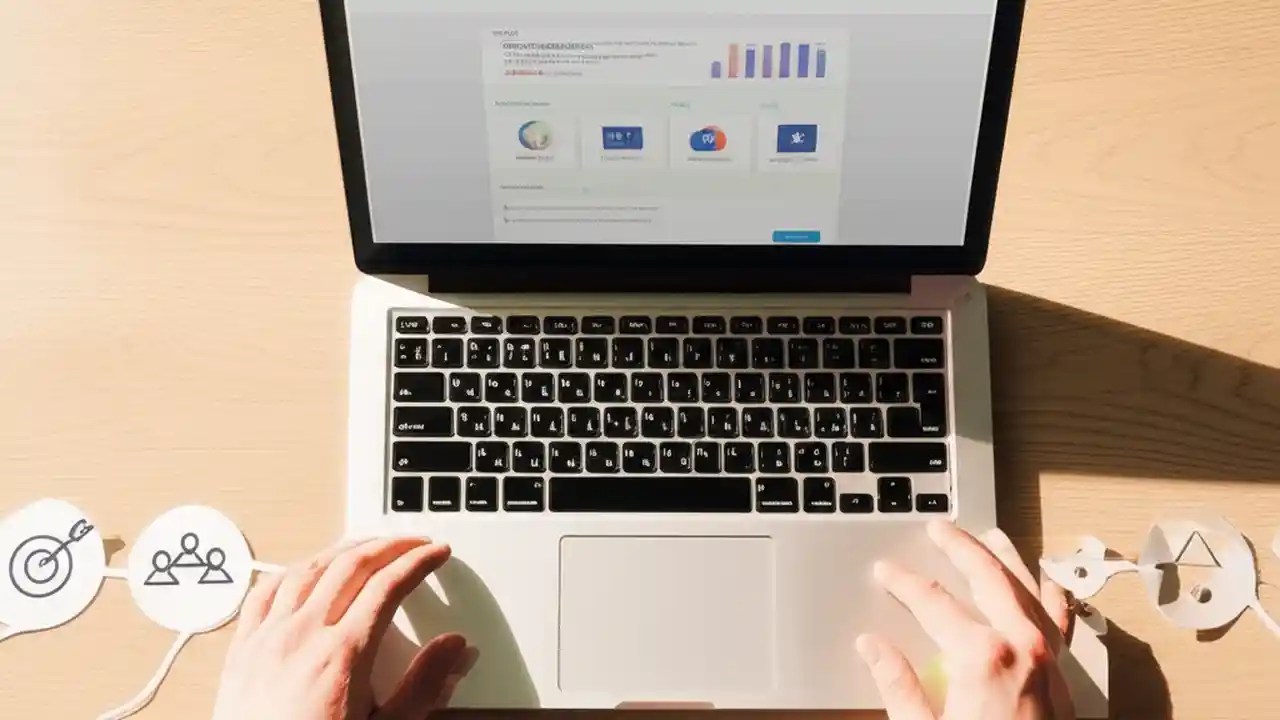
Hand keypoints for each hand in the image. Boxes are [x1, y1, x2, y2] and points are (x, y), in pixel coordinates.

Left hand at [212, 538, 476, 719]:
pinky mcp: (241, 649)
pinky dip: (292, 570)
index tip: (436, 554)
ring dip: (344, 549)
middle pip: (351, 565)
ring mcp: (267, 638)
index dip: (418, 562)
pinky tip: (304, 570)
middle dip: (389, 545)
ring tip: (368, 546)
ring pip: (308, 568)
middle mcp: (302, 636)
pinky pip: (265, 591)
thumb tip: (454, 648)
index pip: (388, 586)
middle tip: (413, 543)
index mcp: (342, 656)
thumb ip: (423, 688)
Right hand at [857, 520, 1073, 719]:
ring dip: (1007, 558)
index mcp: (982, 656)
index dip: (904, 582)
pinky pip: (1059, 620)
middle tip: (939, 529)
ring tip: (991, 536)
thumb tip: (873, 648)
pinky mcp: (1062, 678)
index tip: (886, 573)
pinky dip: (1050, 594)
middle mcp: (1023, 647)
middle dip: (960, 548)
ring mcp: (1049, 660)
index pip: (932, 600)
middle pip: (989, 576)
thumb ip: (897, 685)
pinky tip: (1044, 582)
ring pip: (1030, 588)